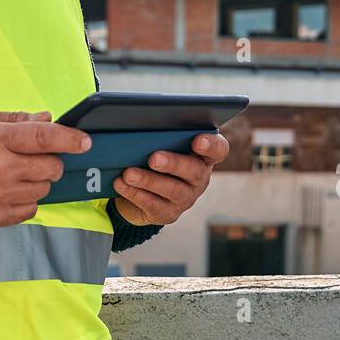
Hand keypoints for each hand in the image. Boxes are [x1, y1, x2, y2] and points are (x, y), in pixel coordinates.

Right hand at [0, 110, 90, 229]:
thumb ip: (15, 119)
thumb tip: (48, 119)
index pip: (43, 138)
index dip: (69, 139)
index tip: (85, 141)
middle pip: (50, 167)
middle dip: (51, 161)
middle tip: (35, 157)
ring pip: (43, 189)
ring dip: (38, 181)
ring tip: (16, 174)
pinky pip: (30, 209)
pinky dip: (26, 199)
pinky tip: (9, 190)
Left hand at [111, 131, 229, 225]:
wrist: (147, 191)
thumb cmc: (158, 156)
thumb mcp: (164, 144)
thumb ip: (162, 135)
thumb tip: (139, 126)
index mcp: (203, 155)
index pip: (218, 150)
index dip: (211, 145)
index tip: (197, 140)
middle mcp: (199, 177)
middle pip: (194, 170)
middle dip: (173, 163)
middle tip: (154, 158)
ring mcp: (186, 197)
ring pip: (172, 190)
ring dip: (148, 180)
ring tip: (129, 173)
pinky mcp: (168, 213)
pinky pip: (153, 204)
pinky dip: (134, 193)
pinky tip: (121, 184)